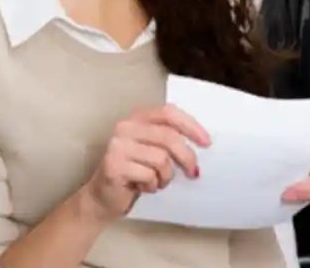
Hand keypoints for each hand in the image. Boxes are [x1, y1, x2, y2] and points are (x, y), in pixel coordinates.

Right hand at [79, 104, 210, 223]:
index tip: (206, 143)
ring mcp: (118, 145)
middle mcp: (126, 127)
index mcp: (138, 118)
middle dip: (186, 157)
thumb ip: (170, 140)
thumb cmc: (134, 173)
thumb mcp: (154, 151)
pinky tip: (142, 187)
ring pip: (161, 158)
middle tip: (192, 172)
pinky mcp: (114, 165)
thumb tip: (203, 143)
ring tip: (157, 181)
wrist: (102, 197)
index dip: (191, 126)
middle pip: (168, 137)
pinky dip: (152, 185)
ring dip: (166, 176)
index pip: (169, 113)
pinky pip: (148, 175)